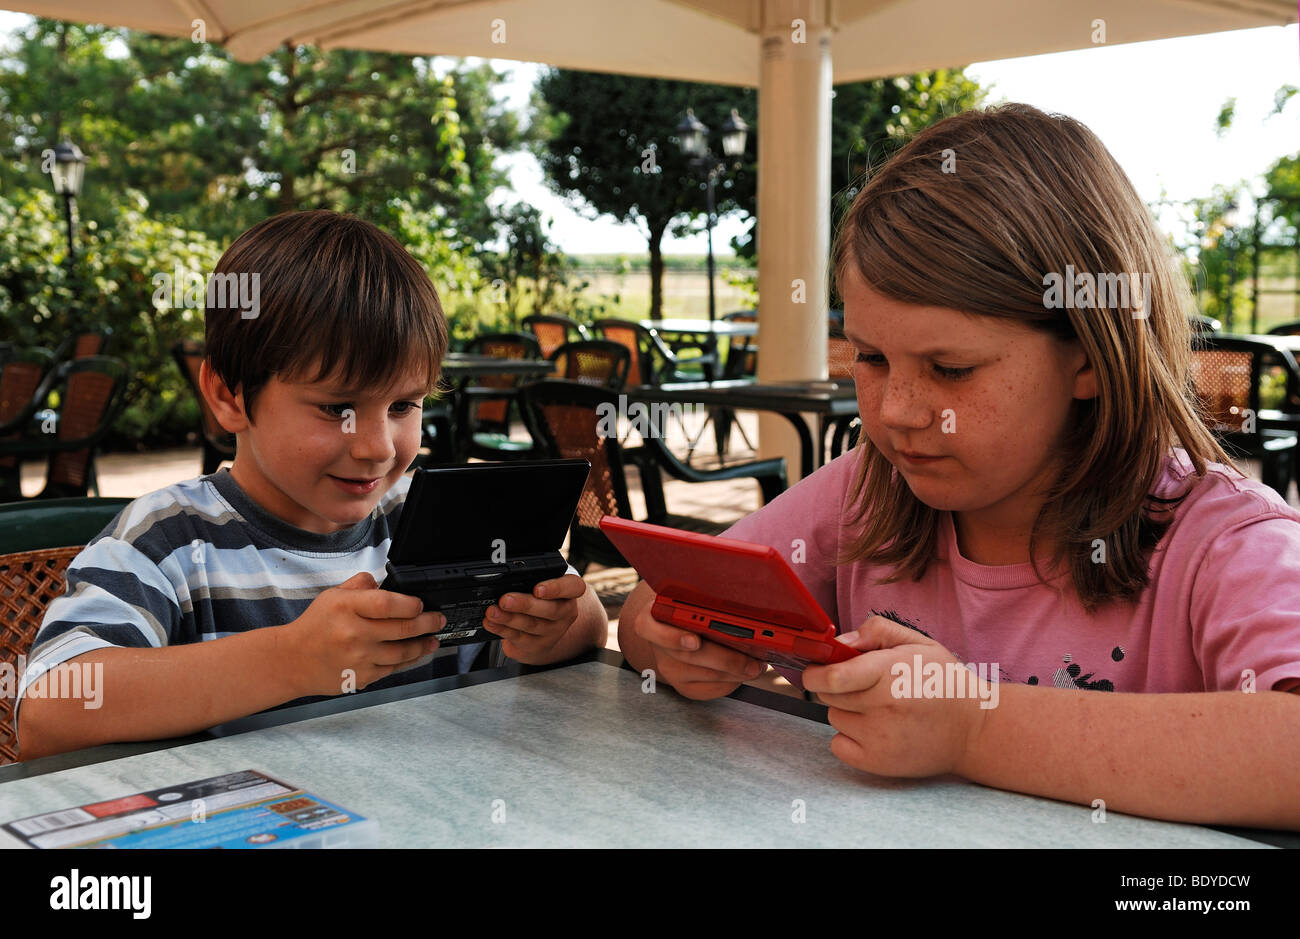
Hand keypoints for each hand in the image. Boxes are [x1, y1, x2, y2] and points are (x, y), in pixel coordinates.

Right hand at [281, 571, 441, 696]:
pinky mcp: (362, 676)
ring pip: (402, 652)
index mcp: (346, 607)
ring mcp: (359, 657)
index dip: (411, 604)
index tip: (421, 604)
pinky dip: (408, 661)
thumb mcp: (333, 595)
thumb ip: (361, 584)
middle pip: (402, 628)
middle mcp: (354, 633)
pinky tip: (416, 654)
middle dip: (428, 623)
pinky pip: (393, 668)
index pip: (388, 603)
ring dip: (423, 645)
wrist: (292, 660)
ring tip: (433, 638)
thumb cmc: (315, 626)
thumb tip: (387, 583)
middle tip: (438, 620)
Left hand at [482, 573, 587, 660]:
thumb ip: (532, 580)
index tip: (537, 589)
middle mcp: (565, 613)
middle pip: (550, 610)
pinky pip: (519, 637)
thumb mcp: (543, 586)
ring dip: (509, 618)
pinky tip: (491, 623)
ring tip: (492, 611)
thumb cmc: (541, 600)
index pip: (573, 587)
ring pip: (531, 625)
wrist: (544, 632)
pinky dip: (502, 629)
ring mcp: (552, 632)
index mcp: (569, 593)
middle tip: (505, 600)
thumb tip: (507, 577)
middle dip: (524, 604)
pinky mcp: (537, 646)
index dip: (556, 588)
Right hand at [631, 594, 764, 699]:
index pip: (649, 628)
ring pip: (706, 675)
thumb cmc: (692, 608)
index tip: (695, 641)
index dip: (672, 637)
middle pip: (689, 657)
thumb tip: (740, 603)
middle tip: (751, 661)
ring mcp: (669, 668)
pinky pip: (711, 689)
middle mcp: (658, 646)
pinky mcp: (684, 687)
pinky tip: (744, 672)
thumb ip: (703, 598)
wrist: (684, 627)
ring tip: (757, 664)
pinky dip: (732, 682)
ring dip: (736, 672)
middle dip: (725, 660)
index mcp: (652, 616)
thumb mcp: (692, 596)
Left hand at [802, 615, 989, 776]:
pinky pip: (838, 745)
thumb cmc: (944, 681)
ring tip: (877, 707)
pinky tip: (874, 729)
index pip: (833, 676)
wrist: (974, 730)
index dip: (815, 671)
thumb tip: (840, 642)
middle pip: (828, 695)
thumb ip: (877, 632)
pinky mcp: (878, 763)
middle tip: (862, 684)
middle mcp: (883, 707)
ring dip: (846, 710)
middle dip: (835, 686)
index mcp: (891, 673)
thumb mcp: (918, 643)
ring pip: (834, 717)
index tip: (814, 668)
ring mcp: (880, 738)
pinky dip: (848, 737)